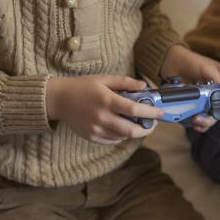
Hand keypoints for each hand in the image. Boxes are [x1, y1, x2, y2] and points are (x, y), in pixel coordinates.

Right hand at [45, 74, 163, 144]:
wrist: (58, 99)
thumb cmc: (82, 86)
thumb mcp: (103, 79)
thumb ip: (125, 82)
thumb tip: (144, 87)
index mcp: (106, 100)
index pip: (134, 109)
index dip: (150, 112)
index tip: (160, 112)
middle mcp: (101, 117)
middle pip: (131, 130)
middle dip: (147, 128)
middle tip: (152, 123)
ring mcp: (96, 129)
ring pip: (123, 136)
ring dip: (134, 131)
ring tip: (137, 123)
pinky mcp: (91, 137)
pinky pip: (112, 140)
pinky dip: (121, 135)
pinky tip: (122, 126)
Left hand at [160, 44, 219, 131]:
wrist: (173, 65)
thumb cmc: (193, 62)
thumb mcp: (206, 66)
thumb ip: (216, 77)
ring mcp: (212, 104)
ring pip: (219, 118)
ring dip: (211, 120)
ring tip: (198, 117)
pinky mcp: (199, 111)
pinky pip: (204, 124)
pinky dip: (201, 126)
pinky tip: (194, 122)